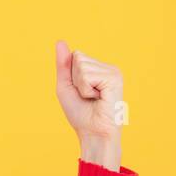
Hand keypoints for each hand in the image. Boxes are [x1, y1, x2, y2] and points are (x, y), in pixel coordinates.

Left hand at [54, 40, 122, 170]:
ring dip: (81, 86)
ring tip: (93, 99)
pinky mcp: (114, 78)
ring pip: (82, 66)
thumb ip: (63, 65)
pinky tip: (99, 99)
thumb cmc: (81, 115)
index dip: (71, 76)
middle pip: (78, 57)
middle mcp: (108, 67)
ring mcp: (113, 72)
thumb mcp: (66, 86)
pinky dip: (86, 89)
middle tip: (87, 97)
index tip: (81, 93)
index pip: (76, 55)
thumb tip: (60, 42)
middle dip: (76, 80)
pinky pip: (87, 75)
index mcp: (99, 68)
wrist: (93, 134)